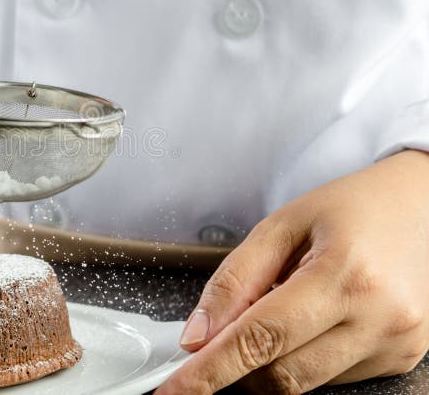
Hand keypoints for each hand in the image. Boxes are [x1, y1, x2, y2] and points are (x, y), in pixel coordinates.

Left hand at [156, 150, 428, 393]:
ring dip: (271, 360)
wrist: (418, 206)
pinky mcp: (401, 359)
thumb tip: (197, 337)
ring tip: (282, 306)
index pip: (262, 338)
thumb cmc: (349, 209)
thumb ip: (233, 281)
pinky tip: (311, 320)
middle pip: (281, 374)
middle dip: (237, 365)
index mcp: (346, 274)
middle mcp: (380, 317)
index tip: (178, 388)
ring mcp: (397, 344)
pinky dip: (302, 357)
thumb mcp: (280, 226)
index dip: (212, 370)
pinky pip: (331, 378)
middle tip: (218, 337)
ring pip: (304, 383)